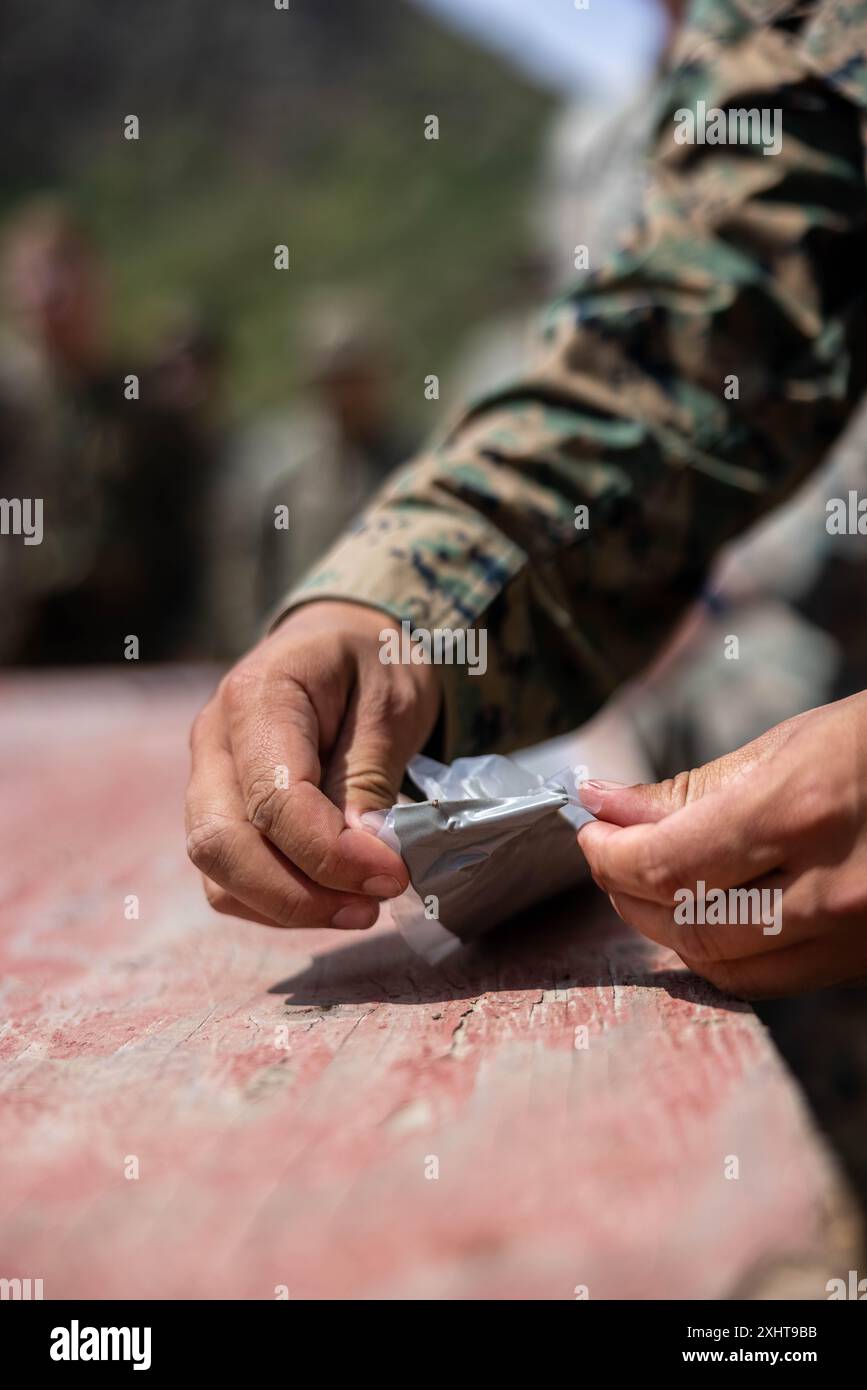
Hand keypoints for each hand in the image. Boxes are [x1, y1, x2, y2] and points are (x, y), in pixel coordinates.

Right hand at [186, 601, 440, 929]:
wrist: (342, 640)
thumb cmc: (371, 664)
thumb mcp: (392, 702)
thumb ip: (370, 776)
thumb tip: (362, 855)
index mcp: (256, 697)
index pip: (273, 799)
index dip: (330, 854)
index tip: (392, 874)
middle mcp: (212, 740)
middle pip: (221, 844)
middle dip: (297, 895)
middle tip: (372, 904)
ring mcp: (206, 779)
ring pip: (217, 873)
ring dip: (288, 906)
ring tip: (359, 905)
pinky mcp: (217, 813)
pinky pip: (228, 880)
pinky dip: (277, 903)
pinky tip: (332, 897)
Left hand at [577, 693, 866, 997]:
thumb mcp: (792, 744)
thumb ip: (691, 788)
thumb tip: (604, 805)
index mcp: (802, 814)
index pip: (664, 866)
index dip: (608, 857)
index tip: (590, 832)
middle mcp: (830, 889)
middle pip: (685, 926)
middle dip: (627, 894)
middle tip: (610, 855)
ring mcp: (855, 938)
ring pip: (723, 968)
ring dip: (665, 930)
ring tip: (648, 886)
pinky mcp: (865, 964)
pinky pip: (770, 981)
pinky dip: (719, 955)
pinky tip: (702, 917)